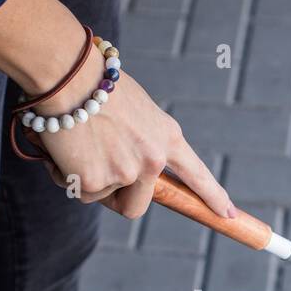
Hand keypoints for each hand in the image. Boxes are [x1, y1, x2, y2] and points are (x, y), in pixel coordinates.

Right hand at [33, 46, 235, 220]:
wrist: (67, 76)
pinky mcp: (95, 182)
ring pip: (100, 195)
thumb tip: (126, 173)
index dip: (212, 196)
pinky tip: (62, 146)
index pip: (195, 174)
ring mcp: (125, 173)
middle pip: (136, 205)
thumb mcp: (134, 109)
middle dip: (115, 198)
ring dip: (85, 177)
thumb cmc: (94, 83)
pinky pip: (78, 191)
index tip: (228, 214)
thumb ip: (140, 140)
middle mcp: (152, 160)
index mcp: (167, 137)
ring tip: (76, 140)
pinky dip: (65, 174)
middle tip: (94, 174)